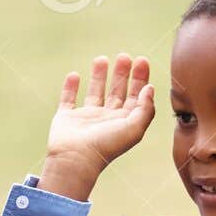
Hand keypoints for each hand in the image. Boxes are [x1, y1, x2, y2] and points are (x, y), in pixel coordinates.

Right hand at [38, 53, 155, 199]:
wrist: (76, 158)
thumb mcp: (134, 128)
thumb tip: (150, 88)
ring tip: (101, 58)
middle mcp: (106, 119)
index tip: (141, 61)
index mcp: (123, 122)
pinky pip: (68, 99)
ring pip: (95, 92)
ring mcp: (86, 118)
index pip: (135, 97)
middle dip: (122, 74)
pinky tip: (74, 75)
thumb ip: (145, 108)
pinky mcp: (66, 118)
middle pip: (117, 92)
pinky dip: (70, 87)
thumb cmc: (107, 145)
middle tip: (124, 56)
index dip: (140, 79)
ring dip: (99, 76)